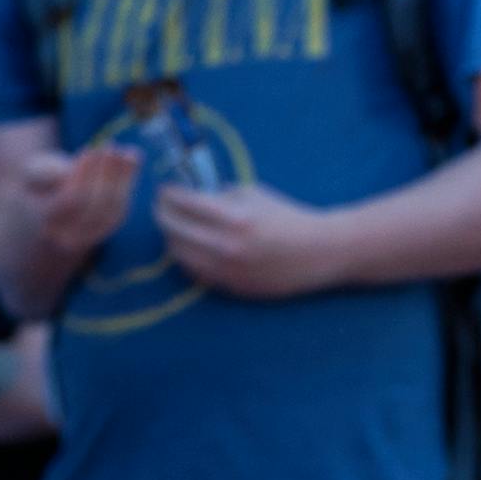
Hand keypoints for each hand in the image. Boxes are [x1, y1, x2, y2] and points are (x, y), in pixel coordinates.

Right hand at [13, 138, 139, 287]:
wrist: (44, 211)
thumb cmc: (37, 184)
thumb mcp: (32, 174)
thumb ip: (45, 172)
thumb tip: (69, 171)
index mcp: (45, 223)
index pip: (71, 201)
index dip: (83, 175)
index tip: (90, 149)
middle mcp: (67, 238)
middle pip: (95, 208)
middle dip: (106, 175)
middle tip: (111, 147)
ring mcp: (88, 239)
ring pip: (111, 212)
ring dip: (122, 179)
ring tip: (127, 151)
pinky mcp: (105, 231)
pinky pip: (120, 210)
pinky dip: (129, 184)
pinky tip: (133, 158)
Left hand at [152, 174, 334, 301]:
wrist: (319, 252)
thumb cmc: (287, 216)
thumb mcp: (253, 194)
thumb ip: (220, 195)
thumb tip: (190, 194)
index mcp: (233, 218)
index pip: (183, 204)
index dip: (168, 195)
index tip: (163, 190)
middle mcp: (227, 247)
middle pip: (173, 230)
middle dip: (162, 214)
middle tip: (160, 206)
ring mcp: (228, 271)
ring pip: (179, 255)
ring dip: (171, 238)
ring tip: (172, 227)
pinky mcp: (233, 288)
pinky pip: (196, 273)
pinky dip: (188, 259)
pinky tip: (190, 248)